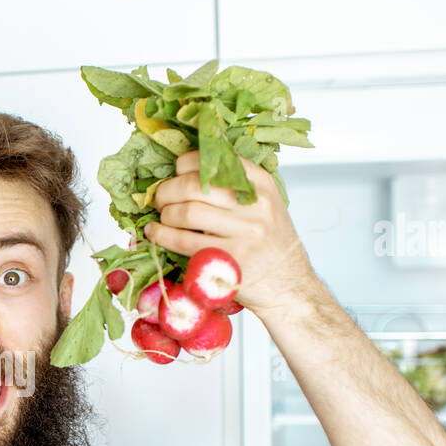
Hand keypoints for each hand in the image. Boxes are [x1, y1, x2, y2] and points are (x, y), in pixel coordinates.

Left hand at [141, 150, 317, 316]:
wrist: (290, 286)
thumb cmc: (270, 245)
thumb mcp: (264, 206)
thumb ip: (235, 188)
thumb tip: (185, 174)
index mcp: (262, 184)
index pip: (215, 159)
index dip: (185, 165)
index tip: (176, 174)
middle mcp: (256, 205)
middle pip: (194, 185)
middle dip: (167, 191)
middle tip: (160, 199)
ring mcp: (246, 233)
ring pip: (187, 212)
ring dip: (164, 214)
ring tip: (161, 218)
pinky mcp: (230, 259)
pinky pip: (184, 242)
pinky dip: (162, 235)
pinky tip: (155, 233)